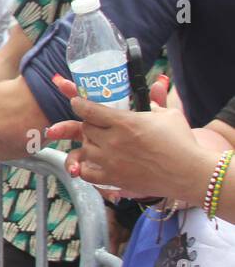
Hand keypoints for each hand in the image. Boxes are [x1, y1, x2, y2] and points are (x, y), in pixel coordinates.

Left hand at [45, 73, 207, 199]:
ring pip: (85, 149)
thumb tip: (154, 87)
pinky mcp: (113, 179)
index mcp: (124, 122)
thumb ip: (154, 102)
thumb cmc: (182, 142)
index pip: (89, 110)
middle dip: (89, 125)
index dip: (79, 104)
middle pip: (85, 129)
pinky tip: (92, 164)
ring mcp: (111, 161)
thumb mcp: (169, 115)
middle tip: (97, 126)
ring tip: (100, 144)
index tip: (76, 102)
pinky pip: (87, 173)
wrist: (189, 174)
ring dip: (89, 145)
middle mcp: (113, 141)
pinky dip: (86, 168)